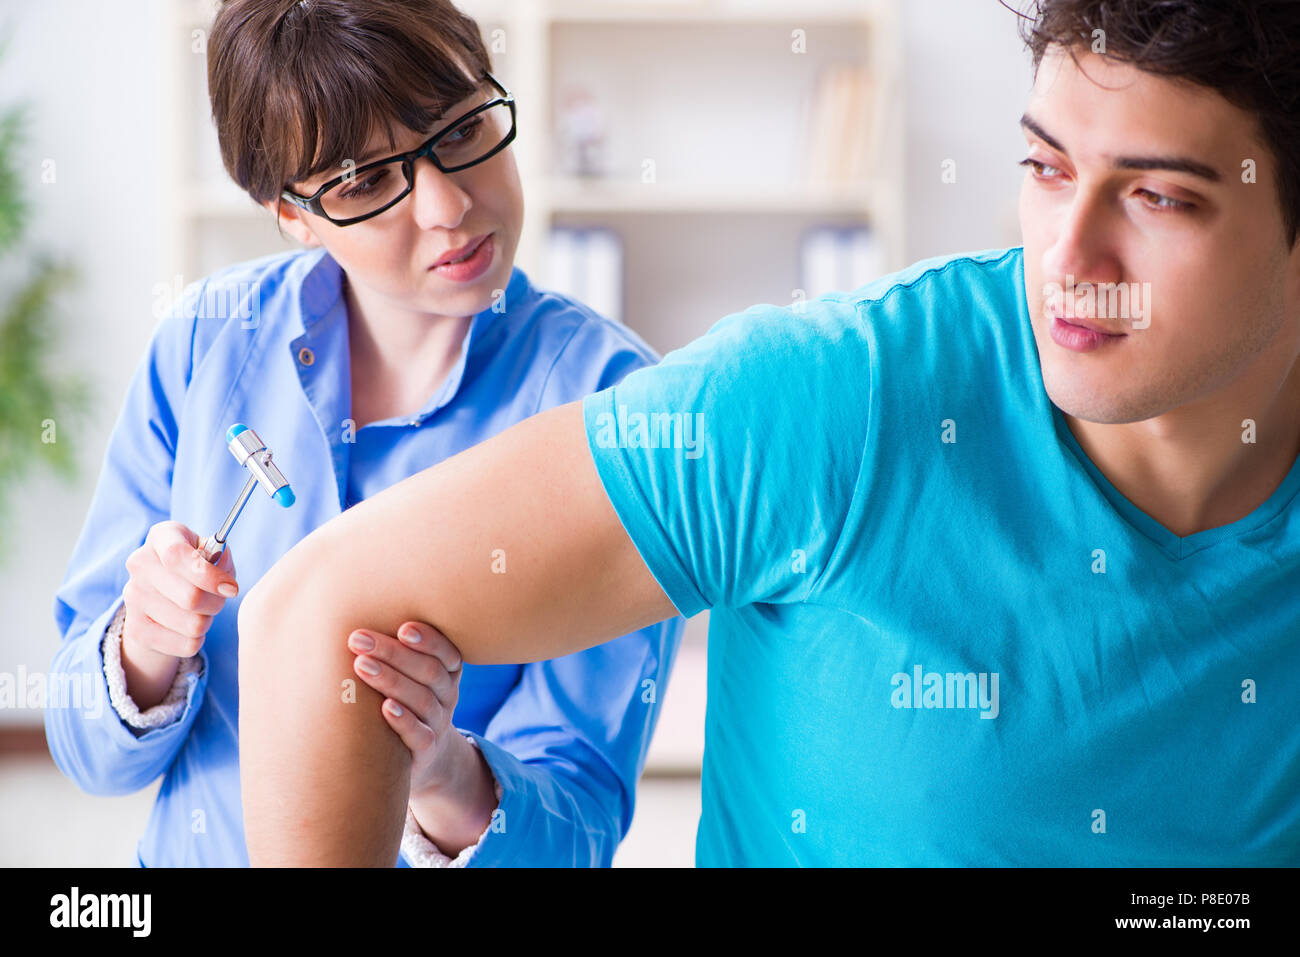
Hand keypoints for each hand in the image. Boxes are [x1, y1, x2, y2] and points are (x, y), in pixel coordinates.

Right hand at [123, 521, 238, 662]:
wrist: (161, 596)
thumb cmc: (196, 568)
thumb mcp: (212, 554)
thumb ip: (222, 560)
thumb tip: (225, 582)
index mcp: (161, 536)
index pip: (176, 556)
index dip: (209, 576)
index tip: (231, 588)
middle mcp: (140, 564)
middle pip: (191, 597)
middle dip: (217, 602)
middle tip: (218, 599)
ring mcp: (133, 598)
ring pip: (194, 625)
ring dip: (208, 621)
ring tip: (201, 610)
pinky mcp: (136, 629)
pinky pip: (187, 645)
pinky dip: (198, 639)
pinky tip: (188, 626)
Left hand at [346, 622, 463, 793]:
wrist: (425, 754)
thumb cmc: (406, 698)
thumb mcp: (412, 673)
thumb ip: (397, 649)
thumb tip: (350, 609)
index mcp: (447, 672)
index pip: (446, 652)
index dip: (428, 640)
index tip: (402, 627)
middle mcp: (447, 695)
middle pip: (428, 672)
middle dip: (393, 653)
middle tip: (358, 639)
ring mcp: (438, 723)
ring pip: (422, 700)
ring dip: (391, 680)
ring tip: (361, 666)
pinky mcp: (426, 751)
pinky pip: (420, 735)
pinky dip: (404, 721)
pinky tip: (385, 708)